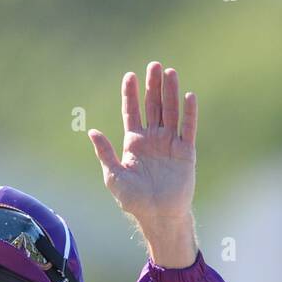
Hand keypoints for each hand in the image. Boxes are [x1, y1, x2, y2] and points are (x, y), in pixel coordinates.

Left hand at [88, 61, 196, 253]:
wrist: (159, 216)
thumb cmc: (134, 200)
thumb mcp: (114, 178)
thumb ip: (105, 154)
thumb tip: (92, 132)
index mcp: (134, 143)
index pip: (132, 112)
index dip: (130, 94)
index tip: (130, 76)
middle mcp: (152, 139)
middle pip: (152, 106)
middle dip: (153, 86)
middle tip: (154, 65)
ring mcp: (170, 143)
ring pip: (170, 112)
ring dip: (170, 92)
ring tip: (170, 72)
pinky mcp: (185, 152)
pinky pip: (188, 128)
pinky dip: (189, 113)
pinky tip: (188, 96)